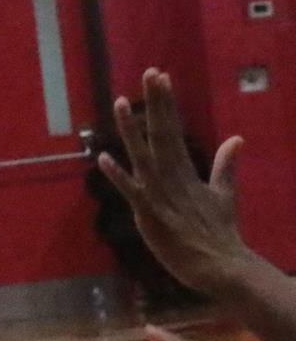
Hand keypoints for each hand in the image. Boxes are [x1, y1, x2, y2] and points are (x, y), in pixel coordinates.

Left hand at [96, 69, 248, 292]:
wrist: (222, 267)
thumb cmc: (218, 233)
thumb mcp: (223, 195)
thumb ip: (225, 167)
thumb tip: (236, 139)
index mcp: (185, 170)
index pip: (173, 129)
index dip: (165, 103)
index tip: (160, 76)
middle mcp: (172, 177)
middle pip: (161, 134)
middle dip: (156, 104)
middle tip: (150, 73)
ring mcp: (160, 194)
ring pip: (143, 156)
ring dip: (131, 130)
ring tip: (120, 102)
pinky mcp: (151, 215)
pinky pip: (132, 192)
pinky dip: (118, 176)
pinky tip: (103, 158)